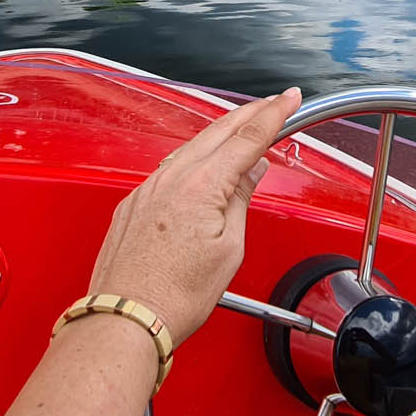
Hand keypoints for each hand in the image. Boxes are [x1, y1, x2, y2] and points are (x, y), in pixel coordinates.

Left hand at [88, 87, 302, 342]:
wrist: (127, 317)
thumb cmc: (174, 295)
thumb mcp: (228, 249)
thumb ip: (239, 200)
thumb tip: (250, 172)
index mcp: (200, 185)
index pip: (247, 137)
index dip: (273, 113)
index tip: (289, 99)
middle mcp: (169, 178)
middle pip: (217, 131)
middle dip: (249, 114)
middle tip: (272, 105)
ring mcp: (147, 189)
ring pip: (191, 147)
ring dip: (220, 135)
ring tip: (242, 133)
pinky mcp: (133, 203)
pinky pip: (169, 169)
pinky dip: (193, 159)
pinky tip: (202, 166)